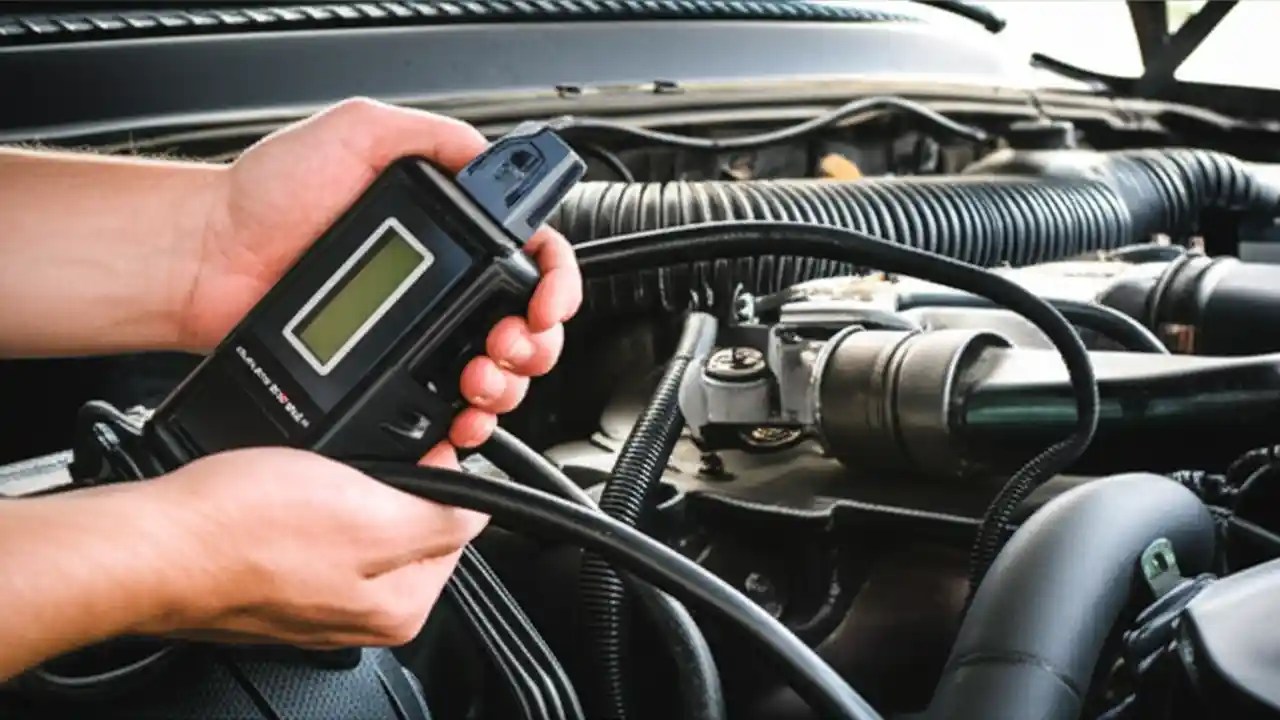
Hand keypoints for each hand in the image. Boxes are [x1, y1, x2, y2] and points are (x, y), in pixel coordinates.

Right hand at [131, 447, 486, 647]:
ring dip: (342, 493)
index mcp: (399, 611)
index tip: (416, 453)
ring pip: (355, 528)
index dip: (441, 480)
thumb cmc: (245, 530)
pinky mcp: (270, 582)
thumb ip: (440, 518)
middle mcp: (359, 619)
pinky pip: (307, 533)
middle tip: (348, 465)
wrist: (152, 543)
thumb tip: (478, 513)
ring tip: (306, 478)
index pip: (457, 533)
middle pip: (407, 532)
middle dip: (388, 488)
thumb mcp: (372, 511)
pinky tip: (277, 495)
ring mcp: (311, 602)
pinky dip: (300, 505)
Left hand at [182, 98, 581, 449]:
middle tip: (509, 346)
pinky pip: (443, 413)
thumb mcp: (359, 132)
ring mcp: (417, 336)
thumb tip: (493, 158)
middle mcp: (440, 285)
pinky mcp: (388, 378)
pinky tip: (457, 419)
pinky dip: (464, 426)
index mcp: (448, 229)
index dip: (555, 283)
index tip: (545, 301)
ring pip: (497, 375)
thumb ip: (433, 137)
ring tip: (478, 381)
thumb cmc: (264, 197)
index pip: (532, 255)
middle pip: (526, 326)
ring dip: (506, 387)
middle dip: (535, 344)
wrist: (207, 259)